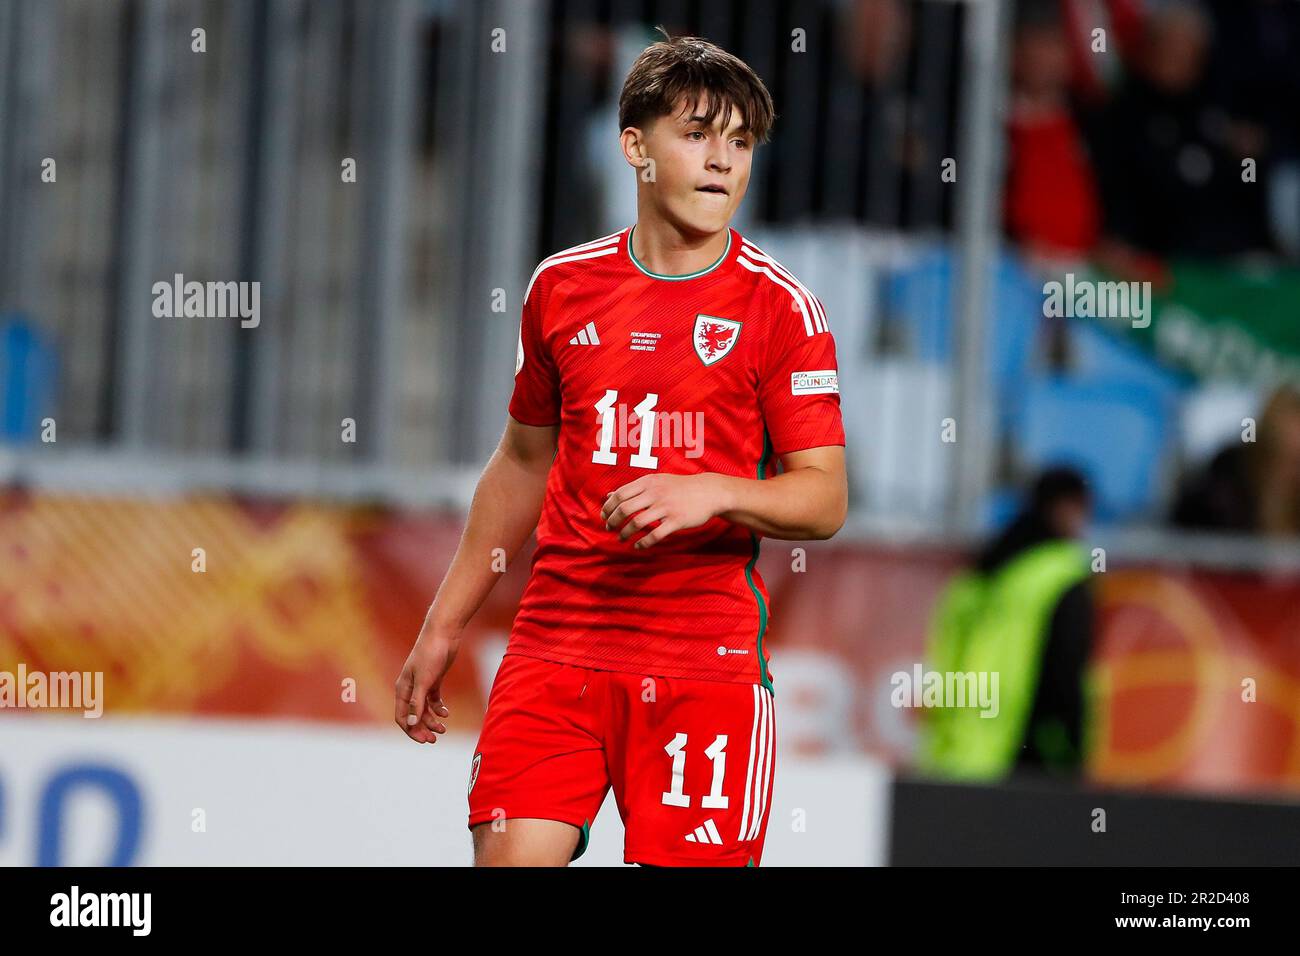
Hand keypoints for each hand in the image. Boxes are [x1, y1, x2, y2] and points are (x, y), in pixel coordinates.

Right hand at [393, 633, 458, 743]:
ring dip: (432, 720)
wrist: (443, 633)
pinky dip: (438, 708)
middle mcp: (410, 688)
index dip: (411, 731)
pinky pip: (433, 700)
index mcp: (403, 689)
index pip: (401, 716)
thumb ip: (417, 703)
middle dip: (422, 728)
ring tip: (444, 729)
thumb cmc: (431, 654)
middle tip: (435, 739)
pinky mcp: (433, 679)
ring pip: (424, 709)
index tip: (424, 740)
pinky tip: (446, 714)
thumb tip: (411, 724)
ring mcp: (422, 684)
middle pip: (413, 715)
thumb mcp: (425, 681)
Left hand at [601, 473, 731, 548]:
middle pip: (624, 509)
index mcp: (648, 482)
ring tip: (621, 538)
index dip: (608, 507)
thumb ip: (633, 489)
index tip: (604, 516)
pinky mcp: (676, 520)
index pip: (620, 494)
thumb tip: (609, 495)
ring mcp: (666, 507)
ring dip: (625, 533)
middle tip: (609, 529)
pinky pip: (655, 535)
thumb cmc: (679, 487)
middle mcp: (655, 493)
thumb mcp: (656, 482)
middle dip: (613, 521)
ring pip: (637, 523)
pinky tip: (638, 546)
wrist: (709, 492)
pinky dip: (643, 543)